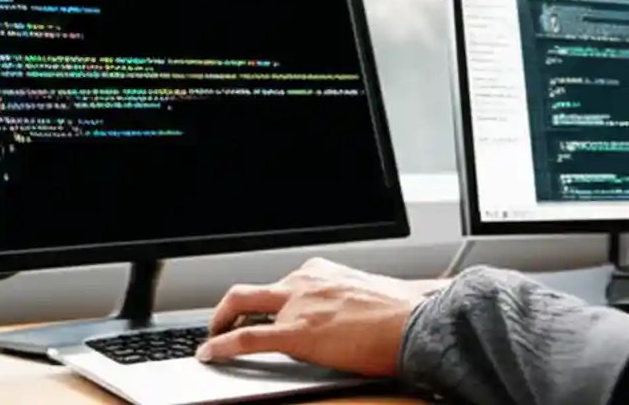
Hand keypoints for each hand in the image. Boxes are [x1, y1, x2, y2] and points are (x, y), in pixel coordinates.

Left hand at [196, 258, 446, 376]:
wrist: (418, 324)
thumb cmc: (408, 314)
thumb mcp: (375, 296)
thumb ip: (357, 300)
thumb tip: (370, 309)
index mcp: (324, 273)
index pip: (282, 283)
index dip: (267, 301)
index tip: (262, 310)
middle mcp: (306, 283)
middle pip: (251, 290)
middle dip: (230, 308)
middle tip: (222, 323)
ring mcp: (298, 306)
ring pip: (241, 305)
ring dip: (220, 324)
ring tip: (214, 340)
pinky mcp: (296, 334)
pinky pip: (247, 338)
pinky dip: (222, 345)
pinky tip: (210, 354)